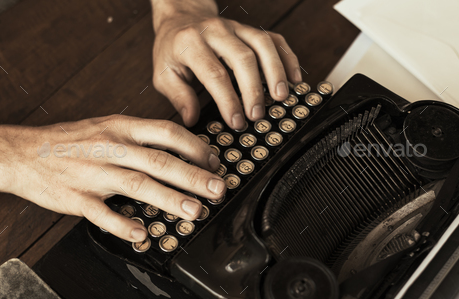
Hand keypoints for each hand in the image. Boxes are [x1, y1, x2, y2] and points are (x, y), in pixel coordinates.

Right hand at [0, 116, 225, 242]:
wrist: (22, 154)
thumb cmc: (69, 142)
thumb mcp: (106, 126)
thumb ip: (139, 136)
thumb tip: (178, 148)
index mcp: (119, 128)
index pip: (166, 132)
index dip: (195, 147)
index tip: (214, 161)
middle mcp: (109, 148)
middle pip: (158, 161)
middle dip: (192, 176)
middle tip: (218, 189)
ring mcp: (93, 174)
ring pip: (137, 185)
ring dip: (169, 199)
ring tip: (194, 211)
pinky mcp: (76, 198)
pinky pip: (103, 213)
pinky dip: (123, 223)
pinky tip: (142, 233)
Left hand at [151, 0, 301, 128]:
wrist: (181, 16)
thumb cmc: (174, 49)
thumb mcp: (164, 73)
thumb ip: (178, 96)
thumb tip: (192, 119)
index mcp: (190, 43)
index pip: (214, 73)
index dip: (228, 100)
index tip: (236, 121)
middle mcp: (215, 31)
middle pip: (242, 58)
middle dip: (253, 89)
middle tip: (257, 115)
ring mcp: (235, 27)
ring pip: (262, 45)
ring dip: (275, 72)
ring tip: (282, 97)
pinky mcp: (249, 29)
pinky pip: (274, 39)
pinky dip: (287, 58)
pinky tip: (294, 78)